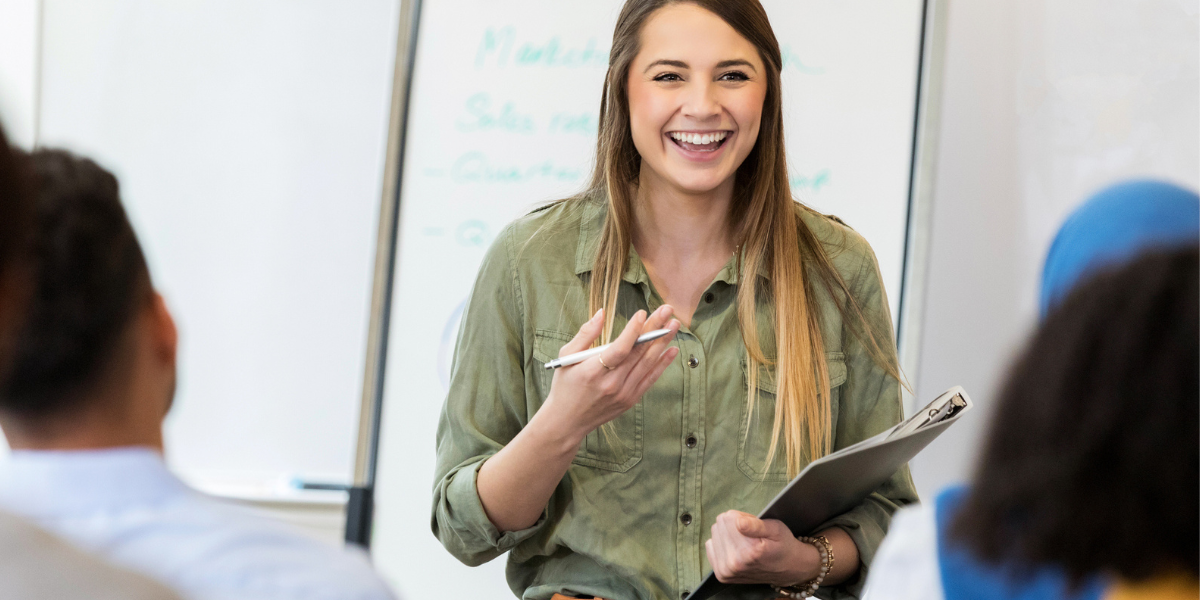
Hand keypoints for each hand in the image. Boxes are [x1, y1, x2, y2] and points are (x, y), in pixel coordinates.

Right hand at [542, 306, 679, 440]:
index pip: (619, 350)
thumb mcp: (566, 357)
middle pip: (638, 353)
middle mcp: (611, 384)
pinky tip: (672, 349)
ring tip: (674, 325)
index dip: (633, 331)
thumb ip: (585, 334)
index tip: (643, 313)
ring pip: (647, 364)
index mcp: (593, 372)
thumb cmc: (565, 385)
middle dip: (655, 329)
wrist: (567, 421)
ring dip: (663, 343)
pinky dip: (662, 364)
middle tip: (667, 310)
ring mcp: (623, 394)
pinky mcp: (630, 400)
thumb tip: (601, 313)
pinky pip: (650, 379)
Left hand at [705, 511, 818, 586]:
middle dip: (734, 525)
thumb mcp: (776, 529)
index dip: (742, 517)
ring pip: (714, 534)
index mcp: (748, 551)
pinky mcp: (721, 574)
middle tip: (751, 535)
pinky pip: (710, 546)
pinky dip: (722, 544)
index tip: (754, 526)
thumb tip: (737, 521)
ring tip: (745, 542)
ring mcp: (726, 571)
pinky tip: (736, 549)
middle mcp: (734, 564)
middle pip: (719, 525)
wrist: (788, 569)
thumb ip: (756, 525)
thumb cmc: (783, 545)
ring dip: (728, 534)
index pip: (728, 517)